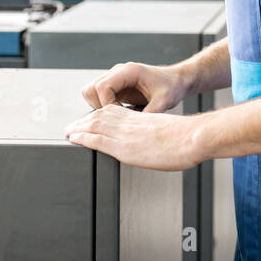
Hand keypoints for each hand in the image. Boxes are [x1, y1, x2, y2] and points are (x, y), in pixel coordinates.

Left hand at [64, 104, 202, 170]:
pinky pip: (97, 139)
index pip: (115, 113)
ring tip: (68, 132)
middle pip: (101, 117)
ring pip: (95, 125)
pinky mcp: (123, 147)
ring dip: (79, 128)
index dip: (99, 116)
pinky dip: (83, 137)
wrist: (193, 137)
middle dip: (84, 122)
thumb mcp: (169, 131)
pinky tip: (74, 138)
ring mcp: (126, 134)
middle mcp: (131, 124)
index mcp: (141, 119)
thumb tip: (157, 142)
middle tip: (72, 126)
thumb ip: (157, 134)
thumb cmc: (188, 137)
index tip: (90, 120)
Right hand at [80, 61, 187, 113]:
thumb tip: (137, 129)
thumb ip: (150, 113)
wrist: (176, 80)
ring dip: (99, 107)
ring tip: (116, 117)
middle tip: (115, 117)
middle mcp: (119, 72)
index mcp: (129, 71)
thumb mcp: (164, 100)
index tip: (118, 116)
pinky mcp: (116, 87)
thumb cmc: (172, 86)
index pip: (103, 86)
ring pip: (91, 92)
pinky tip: (118, 115)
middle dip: (99, 107)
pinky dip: (103, 107)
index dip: (106, 104)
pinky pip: (98, 96)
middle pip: (91, 89)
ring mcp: (115, 79)